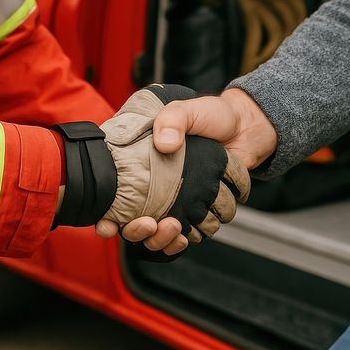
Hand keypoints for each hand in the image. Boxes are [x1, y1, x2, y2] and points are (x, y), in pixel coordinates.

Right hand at [95, 88, 275, 252]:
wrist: (245, 128)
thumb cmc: (211, 116)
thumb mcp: (187, 109)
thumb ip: (173, 120)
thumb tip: (164, 144)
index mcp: (138, 162)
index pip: (111, 194)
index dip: (104, 215)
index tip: (107, 225)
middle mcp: (151, 187)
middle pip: (131, 224)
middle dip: (138, 232)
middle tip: (151, 224)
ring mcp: (173, 202)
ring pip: (156, 236)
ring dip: (163, 240)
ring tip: (176, 228)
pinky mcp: (194, 212)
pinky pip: (184, 237)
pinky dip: (184, 241)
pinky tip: (189, 235)